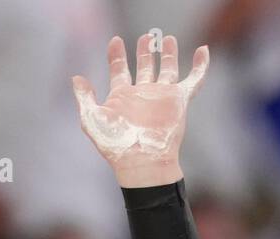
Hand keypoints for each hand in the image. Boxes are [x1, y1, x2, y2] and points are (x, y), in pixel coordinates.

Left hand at [72, 34, 208, 187]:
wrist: (140, 159)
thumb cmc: (114, 144)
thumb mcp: (91, 118)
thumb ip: (85, 97)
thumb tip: (76, 77)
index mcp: (121, 97)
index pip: (119, 69)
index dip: (117, 55)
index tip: (115, 40)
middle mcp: (142, 94)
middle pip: (144, 67)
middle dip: (144, 52)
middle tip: (145, 37)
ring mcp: (161, 96)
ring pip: (167, 69)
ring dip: (167, 54)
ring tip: (165, 38)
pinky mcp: (179, 100)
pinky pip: (194, 79)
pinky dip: (201, 65)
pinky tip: (203, 50)